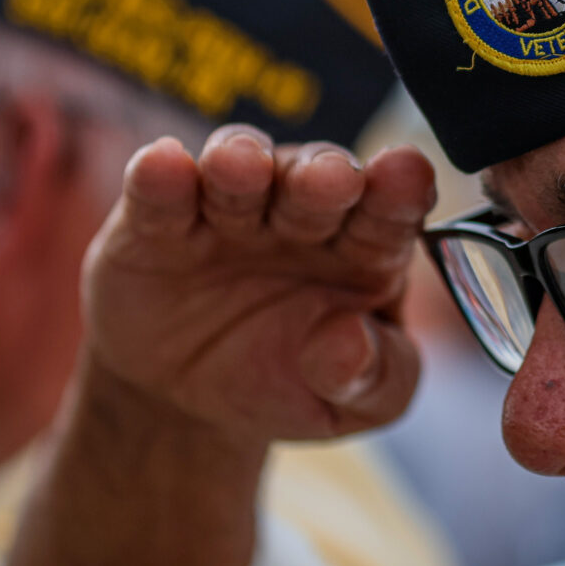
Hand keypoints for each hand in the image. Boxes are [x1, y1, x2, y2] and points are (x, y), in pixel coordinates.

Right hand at [80, 126, 434, 446]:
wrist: (189, 402)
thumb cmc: (293, 382)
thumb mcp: (355, 404)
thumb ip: (378, 378)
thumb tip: (352, 343)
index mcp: (367, 249)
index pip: (390, 214)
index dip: (399, 192)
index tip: (408, 174)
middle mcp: (303, 216)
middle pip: (317, 181)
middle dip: (323, 174)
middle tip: (331, 176)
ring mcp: (228, 213)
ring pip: (239, 172)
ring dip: (240, 161)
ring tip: (240, 165)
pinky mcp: (156, 226)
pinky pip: (159, 197)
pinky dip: (159, 178)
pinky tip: (161, 166)